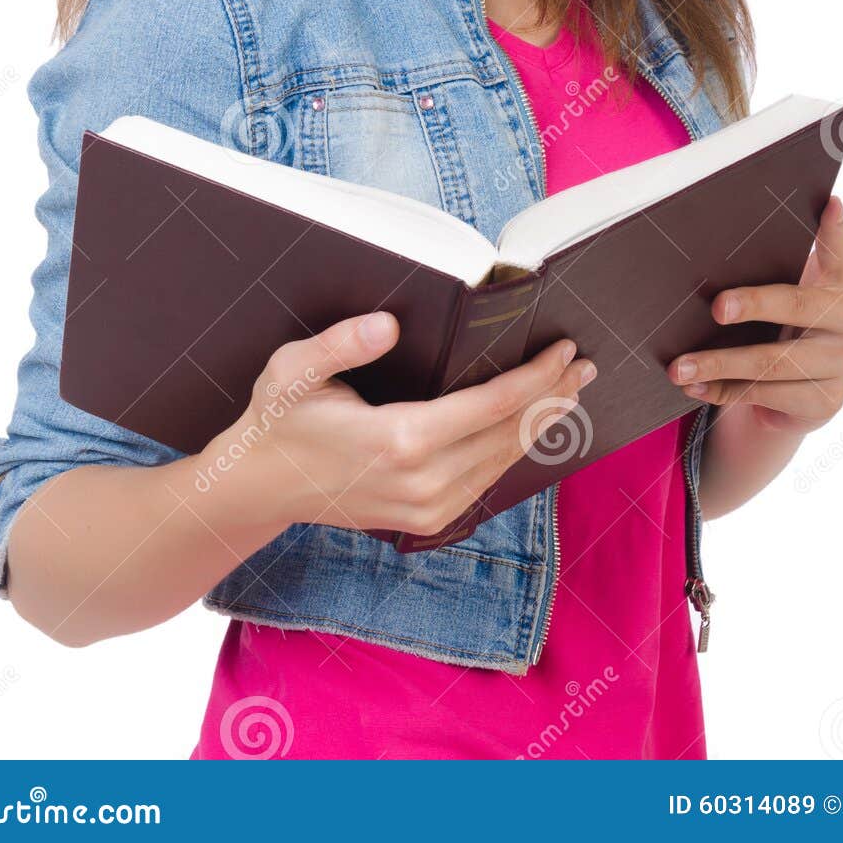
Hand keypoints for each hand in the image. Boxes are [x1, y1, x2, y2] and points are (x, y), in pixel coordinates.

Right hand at [205, 311, 596, 537]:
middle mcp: (423, 481)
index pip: (492, 405)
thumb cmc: (278, 420)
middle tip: (583, 365)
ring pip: (503, 461)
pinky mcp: (425, 518)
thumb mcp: (294, 371)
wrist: (259, 489)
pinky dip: (512, 450)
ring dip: (540, 424)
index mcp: (400, 440)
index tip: (564, 349)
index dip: (535, 376)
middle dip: (552, 397)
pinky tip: (528, 427)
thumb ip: (342, 343)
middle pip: (509, 434)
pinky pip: (485, 481)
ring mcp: (427, 507)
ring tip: (568, 391)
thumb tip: (390, 325)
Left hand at [666, 195, 842, 431]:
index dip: (836, 228)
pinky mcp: (827, 401)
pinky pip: (768, 394)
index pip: (841, 250)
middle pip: (799, 306)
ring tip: (680, 366)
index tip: (829, 204)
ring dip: (720, 363)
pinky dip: (725, 390)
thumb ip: (773, 267)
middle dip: (754, 305)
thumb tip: (712, 243)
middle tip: (717, 307)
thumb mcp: (785, 288)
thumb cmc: (783, 321)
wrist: (797, 390)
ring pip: (775, 361)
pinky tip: (696, 387)